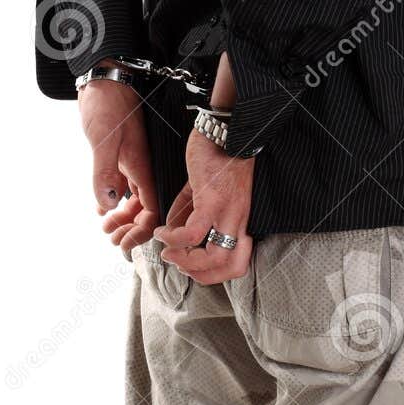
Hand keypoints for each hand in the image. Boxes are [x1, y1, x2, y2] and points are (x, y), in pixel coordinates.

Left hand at [79, 74, 157, 257]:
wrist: (105, 79)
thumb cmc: (107, 104)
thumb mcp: (103, 139)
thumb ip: (105, 172)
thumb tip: (106, 204)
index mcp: (144, 168)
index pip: (152, 211)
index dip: (141, 232)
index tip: (123, 244)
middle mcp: (142, 169)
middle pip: (146, 210)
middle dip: (131, 229)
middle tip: (111, 239)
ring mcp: (133, 164)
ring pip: (135, 200)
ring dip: (123, 217)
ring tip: (106, 228)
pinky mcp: (123, 157)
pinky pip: (125, 187)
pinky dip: (115, 201)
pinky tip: (102, 207)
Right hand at [153, 130, 253, 283]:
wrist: (225, 128)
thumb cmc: (216, 154)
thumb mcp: (203, 190)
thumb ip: (188, 210)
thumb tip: (170, 230)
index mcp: (240, 219)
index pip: (240, 262)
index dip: (215, 274)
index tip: (192, 266)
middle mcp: (239, 219)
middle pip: (233, 268)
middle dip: (202, 276)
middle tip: (179, 265)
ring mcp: (228, 212)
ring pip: (215, 258)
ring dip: (186, 261)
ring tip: (168, 250)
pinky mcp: (213, 200)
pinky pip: (194, 233)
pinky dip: (175, 239)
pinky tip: (163, 231)